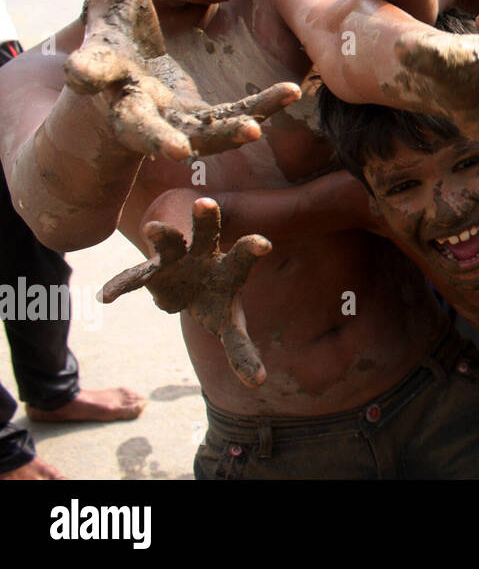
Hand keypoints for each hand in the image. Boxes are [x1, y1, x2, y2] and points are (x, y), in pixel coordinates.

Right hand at [63, 0, 300, 159]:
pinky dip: (262, 109)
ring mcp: (174, 121)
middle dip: (151, 135)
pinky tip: (293, 92)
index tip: (80, 73)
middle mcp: (137, 103)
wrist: (138, 77)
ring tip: (253, 129)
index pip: (93, 69)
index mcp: (108, 67)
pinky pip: (238, 119)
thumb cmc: (121, 31)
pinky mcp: (209, 123)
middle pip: (138, 125)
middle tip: (168, 149)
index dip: (88, 71)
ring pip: (198, 135)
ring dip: (226, 133)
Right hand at [99, 198, 270, 386]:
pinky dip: (121, 285)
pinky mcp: (150, 271)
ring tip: (153, 229)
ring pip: (170, 241)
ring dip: (163, 235)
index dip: (252, 248)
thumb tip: (258, 383)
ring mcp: (175, 259)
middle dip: (206, 218)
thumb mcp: (228, 323)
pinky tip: (106, 297)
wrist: (187, 282)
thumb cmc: (215, 300)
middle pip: (207, 233)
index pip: (243, 255)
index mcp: (229, 268)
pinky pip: (134, 276)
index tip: (264, 243)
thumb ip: (241, 350)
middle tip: (206, 203)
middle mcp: (203, 254)